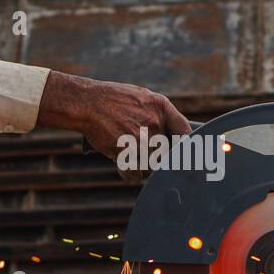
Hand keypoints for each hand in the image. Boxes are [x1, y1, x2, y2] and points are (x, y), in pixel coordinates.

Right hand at [36, 72, 190, 163]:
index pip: (186, 133)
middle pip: (167, 155)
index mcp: (161, 108)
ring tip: (127, 153)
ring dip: (140, 166)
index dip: (188, 147)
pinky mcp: (127, 154)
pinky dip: (126, 173)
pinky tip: (119, 161)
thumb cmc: (111, 100)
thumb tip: (175, 135)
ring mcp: (141, 139)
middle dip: (156, 158)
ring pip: (150, 167)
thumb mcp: (140, 97)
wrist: (85, 102)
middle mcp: (155, 124)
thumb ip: (158, 114)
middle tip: (143, 153)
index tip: (187, 155)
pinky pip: (134, 175)